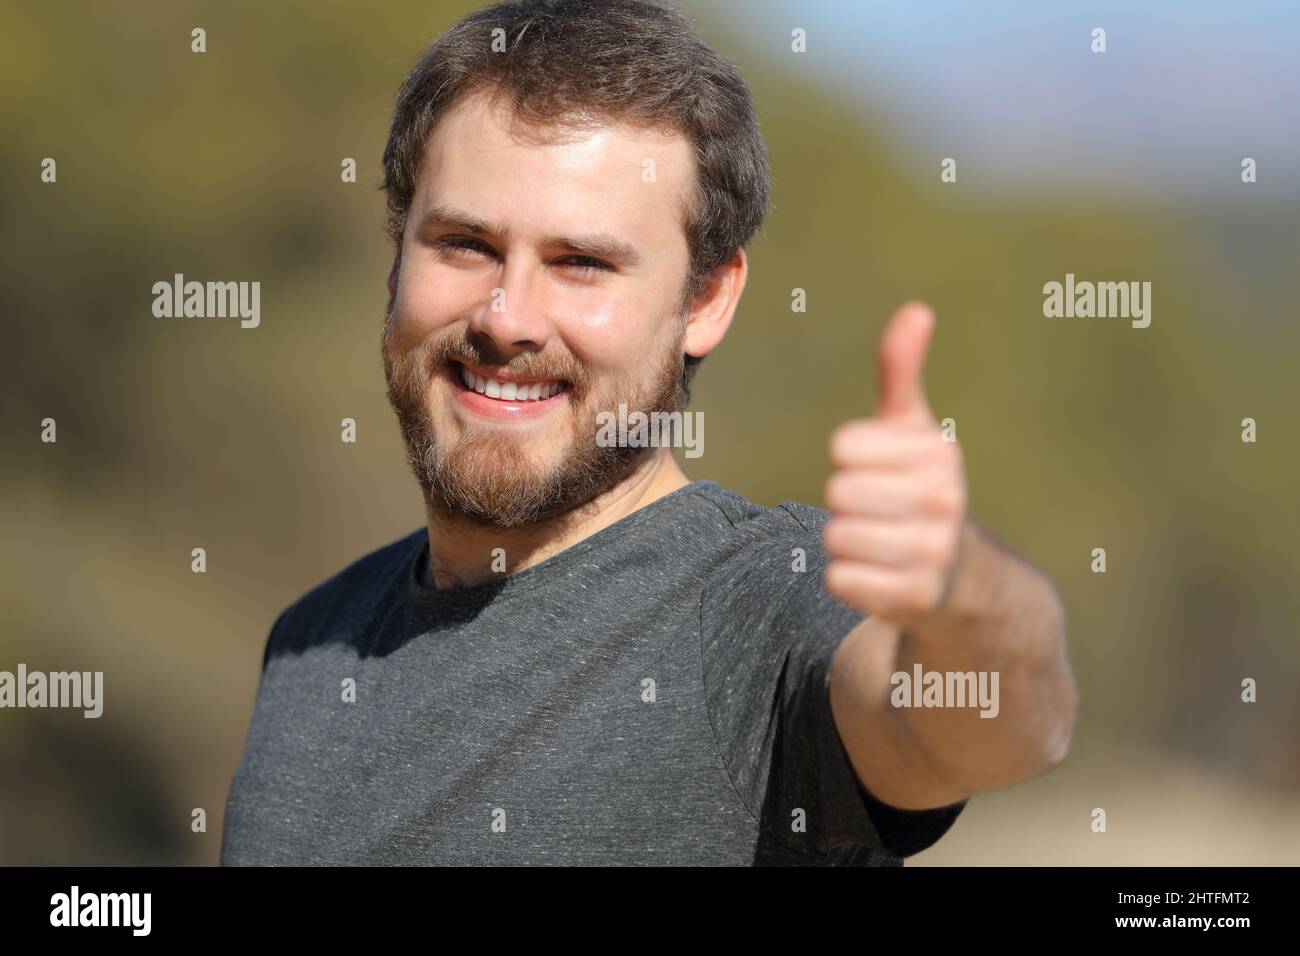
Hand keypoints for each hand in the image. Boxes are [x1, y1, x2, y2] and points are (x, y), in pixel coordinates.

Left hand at [822, 301, 968, 626]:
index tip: (876, 470)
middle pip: (837, 493)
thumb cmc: (921, 488)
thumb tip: (916, 310)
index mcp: (937, 454)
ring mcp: (930, 552)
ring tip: (877, 541)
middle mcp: (942, 502)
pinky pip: (839, 580)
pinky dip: (846, 579)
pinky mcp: (912, 598)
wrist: (961, 575)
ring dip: (844, 541)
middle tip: (876, 512)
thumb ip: (902, 373)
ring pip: (835, 538)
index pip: (843, 448)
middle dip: (845, 504)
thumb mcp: (914, 430)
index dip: (849, 460)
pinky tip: (875, 574)